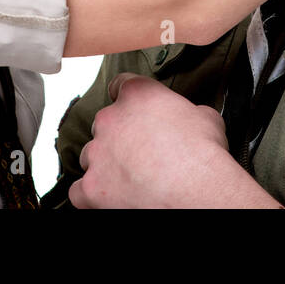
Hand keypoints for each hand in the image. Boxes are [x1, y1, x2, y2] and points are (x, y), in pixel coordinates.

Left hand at [68, 73, 278, 207]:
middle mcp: (110, 119)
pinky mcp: (91, 188)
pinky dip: (92, 194)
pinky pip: (79, 189)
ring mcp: (98, 153)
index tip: (132, 111)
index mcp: (137, 95)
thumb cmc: (204, 155)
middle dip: (118, 137)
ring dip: (105, 165)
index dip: (127, 99)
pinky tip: (110, 198)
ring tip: (129, 179)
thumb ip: (186, 111)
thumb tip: (190, 118)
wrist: (199, 192)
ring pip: (91, 156)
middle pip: (103, 124)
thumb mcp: (205, 117)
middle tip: (140, 154)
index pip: (120, 85)